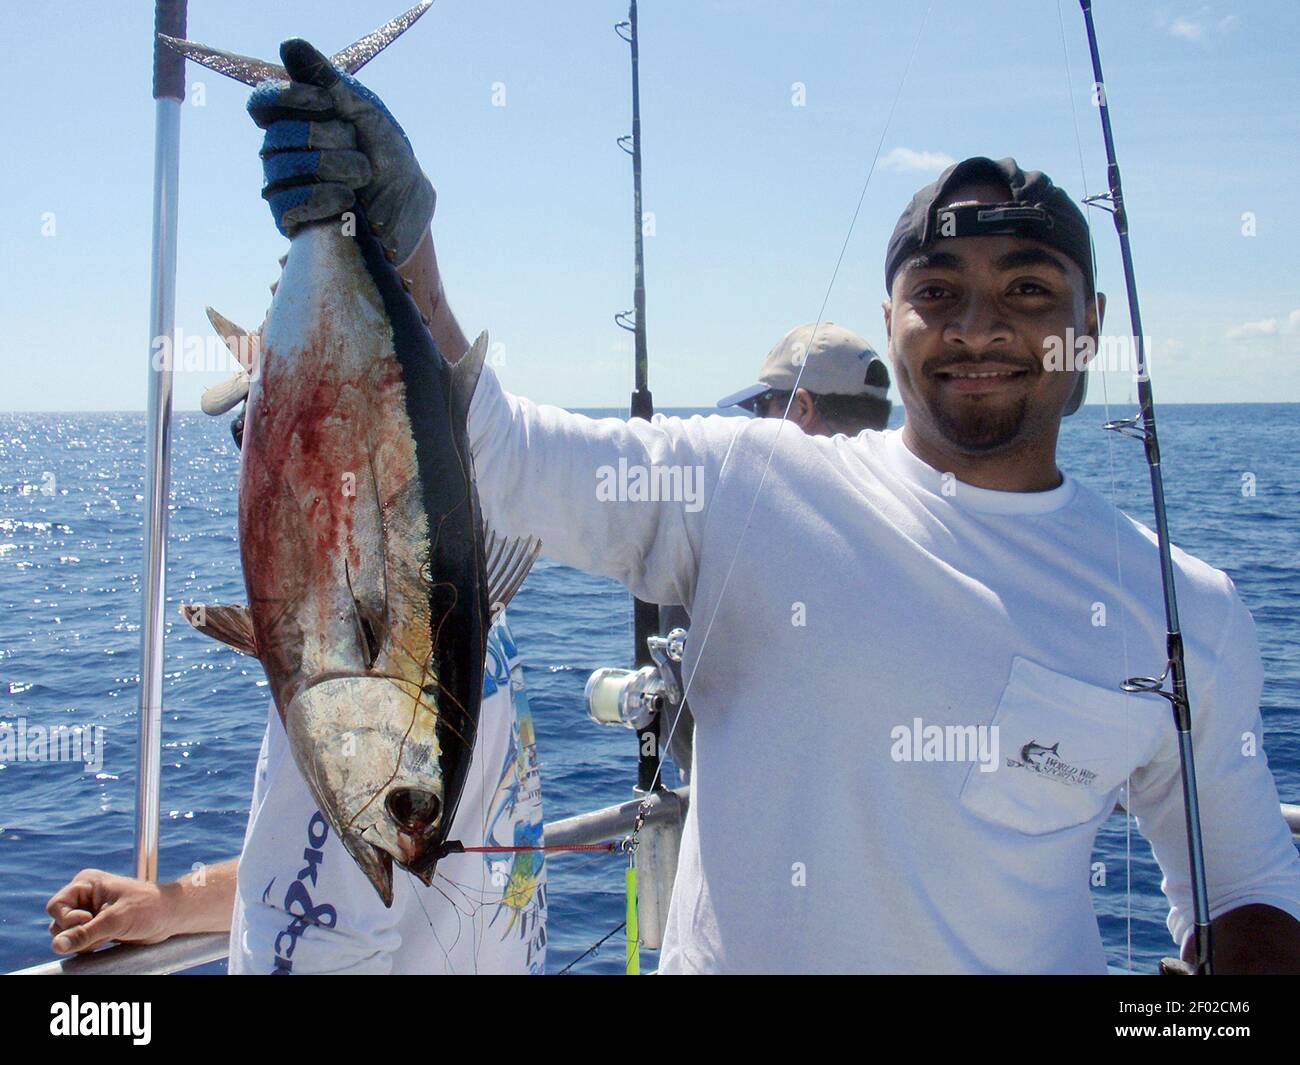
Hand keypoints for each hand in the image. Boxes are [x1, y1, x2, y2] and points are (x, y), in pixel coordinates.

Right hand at [46, 869, 177, 954]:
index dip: (69, 919)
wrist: (170, 917)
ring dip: (85, 942)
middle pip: (58, 923)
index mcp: (86, 883)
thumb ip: (84, 934)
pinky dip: (89, 947)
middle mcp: (83, 897)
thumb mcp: (115, 921)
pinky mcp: (95, 928)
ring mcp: (88, 913)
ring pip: (67, 936)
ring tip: (109, 935)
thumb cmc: (148, 909)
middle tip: (104, 930)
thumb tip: (56, 945)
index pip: (56, 907)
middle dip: (78, 933)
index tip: (90, 920)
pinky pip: (78, 943)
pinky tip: (109, 940)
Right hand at [247, 38, 434, 263]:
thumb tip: (289, 45)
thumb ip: (328, 81)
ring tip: (362, 175)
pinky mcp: (290, 219)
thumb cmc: (386, 155)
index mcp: (294, 120)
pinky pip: (289, 203)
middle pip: (279, 134)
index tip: (327, 101)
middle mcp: (281, 150)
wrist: (408, 205)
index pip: (263, 102)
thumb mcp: (364, 113)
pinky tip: (347, 199)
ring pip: (283, 167)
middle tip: (357, 145)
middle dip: (327, 137)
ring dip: (331, 167)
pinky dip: (321, 198)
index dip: (288, 97)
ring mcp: (282, 185)